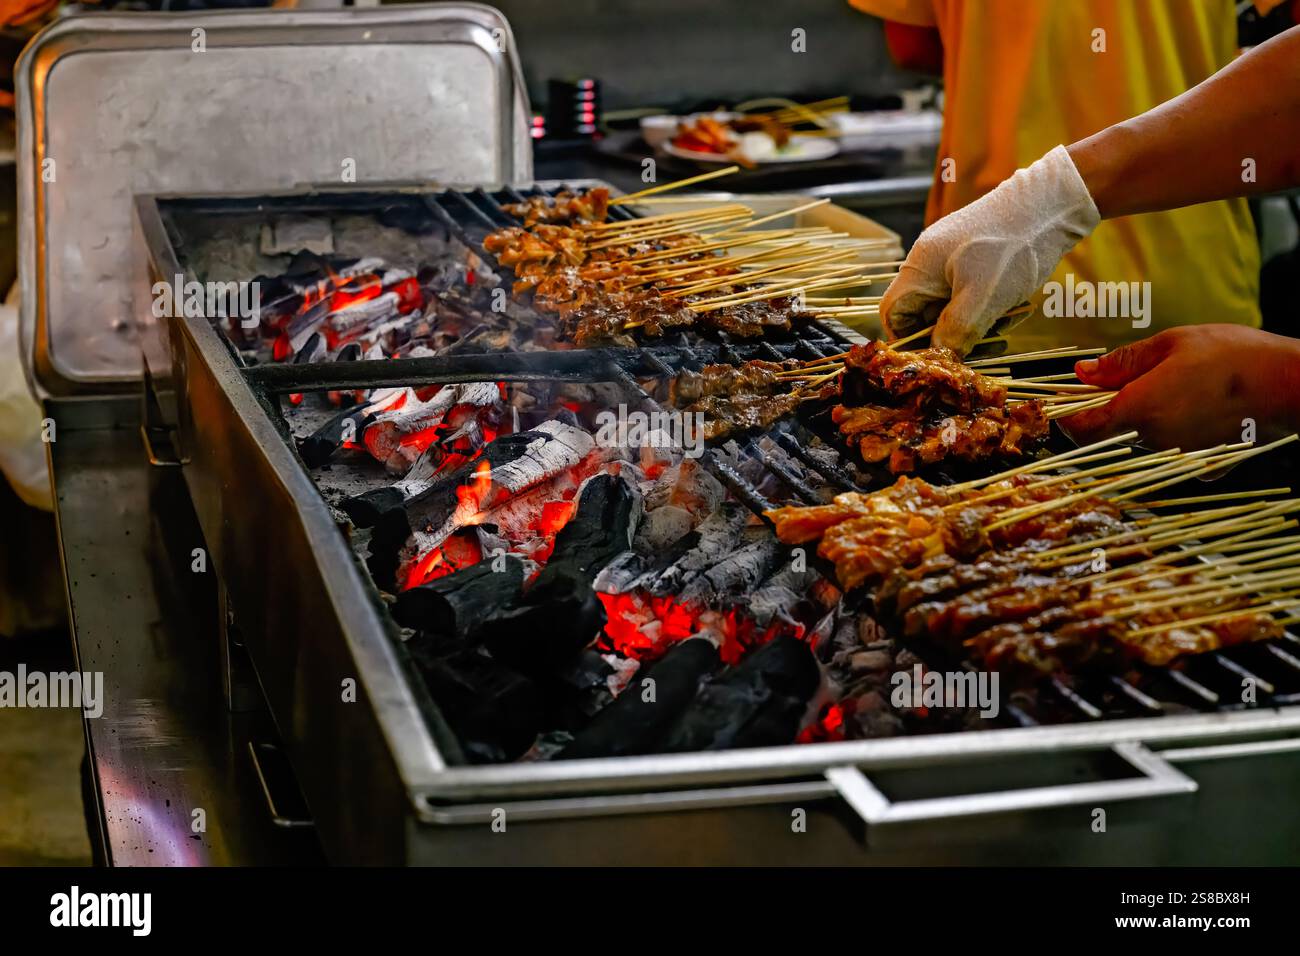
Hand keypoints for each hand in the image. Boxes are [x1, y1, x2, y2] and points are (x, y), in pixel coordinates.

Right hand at [880, 145, 1099, 354]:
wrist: (1053, 203)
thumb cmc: (1012, 246)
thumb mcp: (983, 297)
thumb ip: (956, 331)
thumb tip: (941, 357)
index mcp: (919, 268)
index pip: (893, 314)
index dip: (909, 340)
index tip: (938, 356)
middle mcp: (930, 264)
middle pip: (926, 314)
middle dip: (953, 334)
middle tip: (984, 345)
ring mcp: (953, 261)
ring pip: (953, 308)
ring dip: (978, 323)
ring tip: (1006, 320)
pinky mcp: (977, 261)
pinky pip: (974, 296)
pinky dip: (991, 307)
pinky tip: (1016, 305)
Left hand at [1063, 325, 1299, 449]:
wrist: (1288, 384)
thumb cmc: (1230, 356)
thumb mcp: (1169, 345)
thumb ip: (1121, 363)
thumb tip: (1082, 374)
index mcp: (1138, 410)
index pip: (1082, 429)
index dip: (1067, 418)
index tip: (1066, 404)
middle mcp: (1153, 440)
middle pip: (1109, 435)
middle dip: (1106, 413)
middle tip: (1120, 384)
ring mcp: (1177, 455)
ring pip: (1140, 440)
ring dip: (1140, 419)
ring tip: (1169, 387)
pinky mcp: (1201, 464)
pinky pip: (1172, 448)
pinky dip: (1173, 430)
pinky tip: (1195, 406)